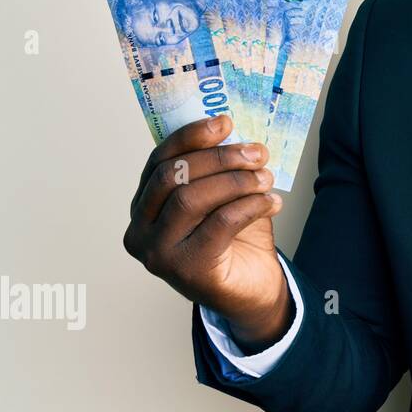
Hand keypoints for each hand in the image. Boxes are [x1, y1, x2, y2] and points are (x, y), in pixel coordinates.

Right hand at [123, 114, 291, 349]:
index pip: (159, 161)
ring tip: (267, 178)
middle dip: (218, 158)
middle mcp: (140, 230)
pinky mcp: (187, 269)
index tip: (225, 122)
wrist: (251, 289)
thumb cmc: (234, 238)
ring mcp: (159, 253)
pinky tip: (271, 202)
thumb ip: (217, 169)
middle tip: (256, 152)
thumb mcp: (222, 196)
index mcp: (142, 206)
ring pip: (192, 199)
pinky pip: (219, 223)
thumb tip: (234, 129)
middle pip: (173, 177)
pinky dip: (250, 206)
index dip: (190, 137)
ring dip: (237, 181)